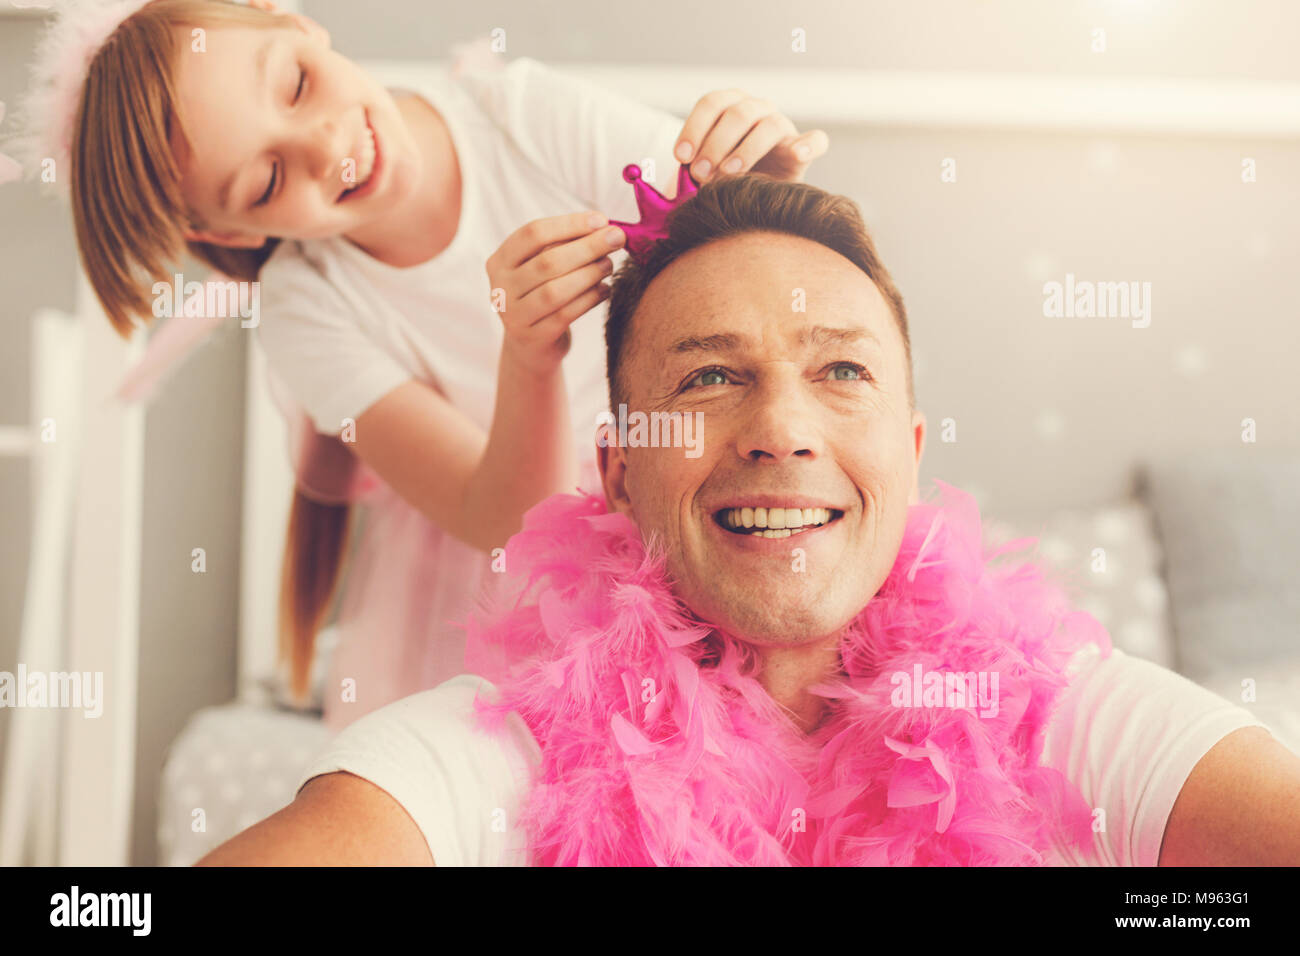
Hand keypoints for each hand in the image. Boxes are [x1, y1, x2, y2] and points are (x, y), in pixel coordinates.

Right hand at [485, 212, 624, 373]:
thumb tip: (604, 227)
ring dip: (589, 274)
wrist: (531, 345)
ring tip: (609, 265)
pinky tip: (605, 289)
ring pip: (555, 290)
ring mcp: (513, 315)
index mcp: (500, 261)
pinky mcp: (533, 338)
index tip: (601, 220)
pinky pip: (565, 315)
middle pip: (547, 261)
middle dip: (587, 247)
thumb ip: (564, 245)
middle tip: (617, 238)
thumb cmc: (541, 294)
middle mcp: (500, 287)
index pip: (533, 233)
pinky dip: (589, 299)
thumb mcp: (542, 267)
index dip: (569, 224)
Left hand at [674, 90, 828, 184]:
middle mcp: (756, 109)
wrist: (756, 193)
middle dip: (715, 144)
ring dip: (746, 150)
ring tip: (730, 174)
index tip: (681, 157)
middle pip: (737, 114)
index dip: (694, 128)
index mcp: (729, 105)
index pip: (711, 104)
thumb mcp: (705, 167)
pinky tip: (798, 154)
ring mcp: (781, 126)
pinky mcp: (803, 148)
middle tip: (700, 173)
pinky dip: (809, 145)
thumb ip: (694, 165)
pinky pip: (816, 140)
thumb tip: (682, 175)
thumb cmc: (724, 177)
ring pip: (768, 125)